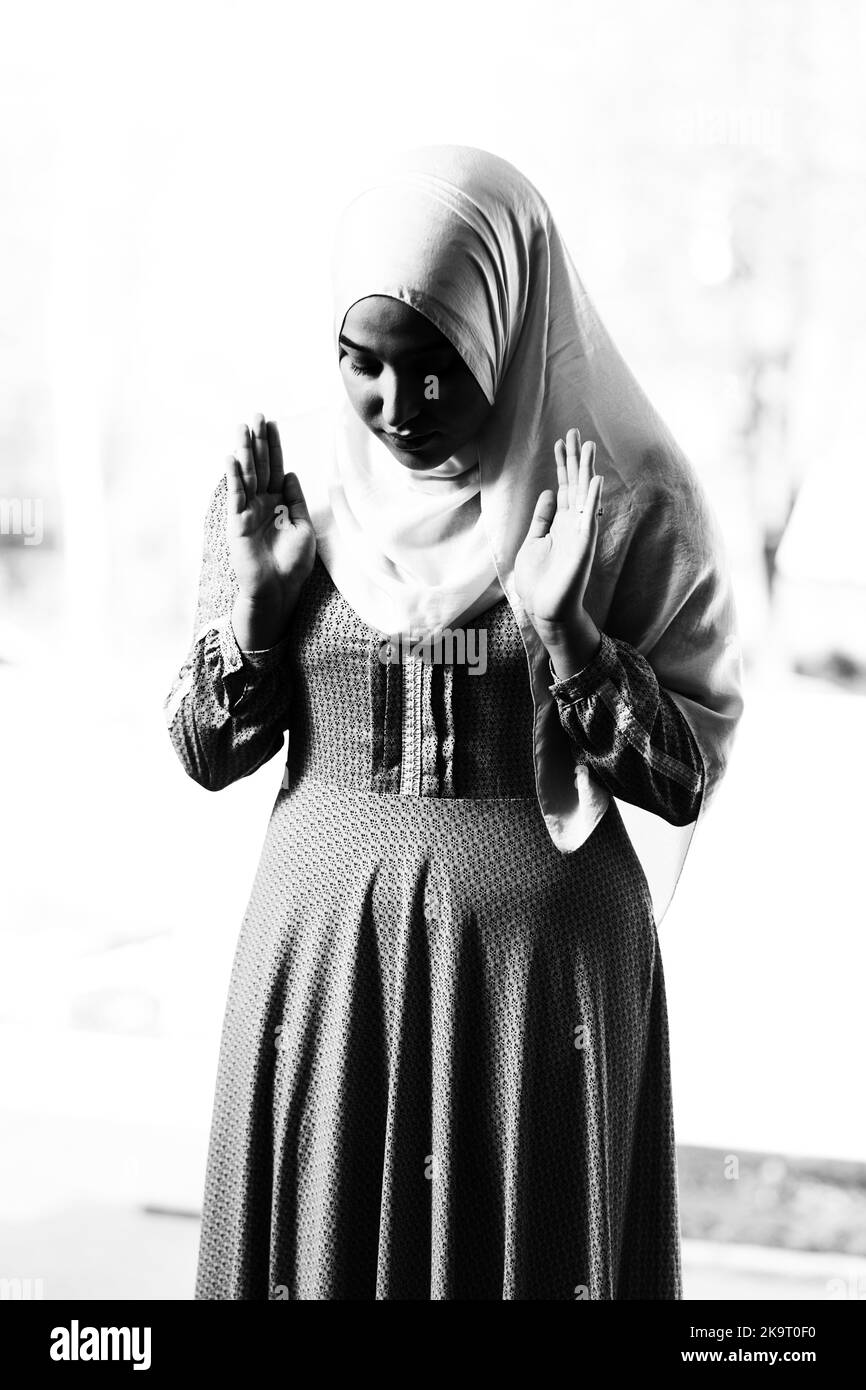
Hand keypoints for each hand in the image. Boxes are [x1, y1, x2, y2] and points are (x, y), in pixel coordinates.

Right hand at [226, 414, 315, 646]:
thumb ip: (297, 500)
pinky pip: (235, 496)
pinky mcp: (237, 523)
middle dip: (258, 440)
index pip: (276, 468)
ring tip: (242, 427)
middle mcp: (262, 503)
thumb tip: (290, 473)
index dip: (274, 446)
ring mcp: (248, 511)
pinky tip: (231, 459)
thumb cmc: (292, 564)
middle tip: (257, 415)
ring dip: (244, 451)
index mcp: (280, 503)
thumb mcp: (304, 528)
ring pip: (247, 475)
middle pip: (260, 466)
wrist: (279, 589)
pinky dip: (233, 478)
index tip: (272, 423)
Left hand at [514, 427, 603, 669]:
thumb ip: (542, 518)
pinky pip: (590, 518)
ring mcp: (580, 533)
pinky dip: (592, 498)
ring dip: (586, 470)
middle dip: (574, 458)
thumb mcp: (533, 542)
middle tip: (574, 431)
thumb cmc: (539, 581)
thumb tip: (548, 493)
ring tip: (587, 444)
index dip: (562, 465)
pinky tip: (595, 479)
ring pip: (585, 495)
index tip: (560, 442)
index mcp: (560, 523)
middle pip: (575, 485)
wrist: (545, 609)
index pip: (564, 487)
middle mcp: (573, 524)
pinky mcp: (583, 545)